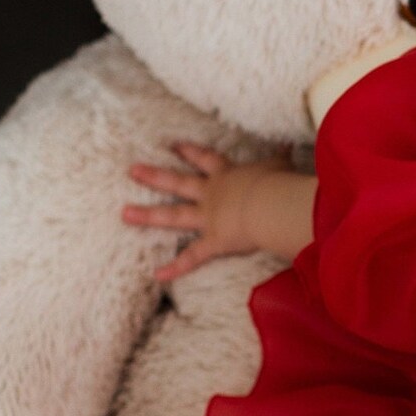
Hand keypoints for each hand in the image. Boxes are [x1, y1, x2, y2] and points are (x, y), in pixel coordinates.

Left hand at [122, 142, 296, 281]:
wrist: (272, 203)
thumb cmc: (277, 182)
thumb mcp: (280, 163)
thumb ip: (282, 154)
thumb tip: (291, 141)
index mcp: (227, 175)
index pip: (205, 160)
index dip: (189, 152)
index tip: (172, 146)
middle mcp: (211, 194)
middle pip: (177, 183)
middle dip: (154, 176)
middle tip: (132, 170)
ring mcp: (209, 218)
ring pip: (173, 216)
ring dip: (148, 215)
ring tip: (125, 213)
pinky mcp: (214, 241)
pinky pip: (192, 257)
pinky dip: (176, 267)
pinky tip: (157, 275)